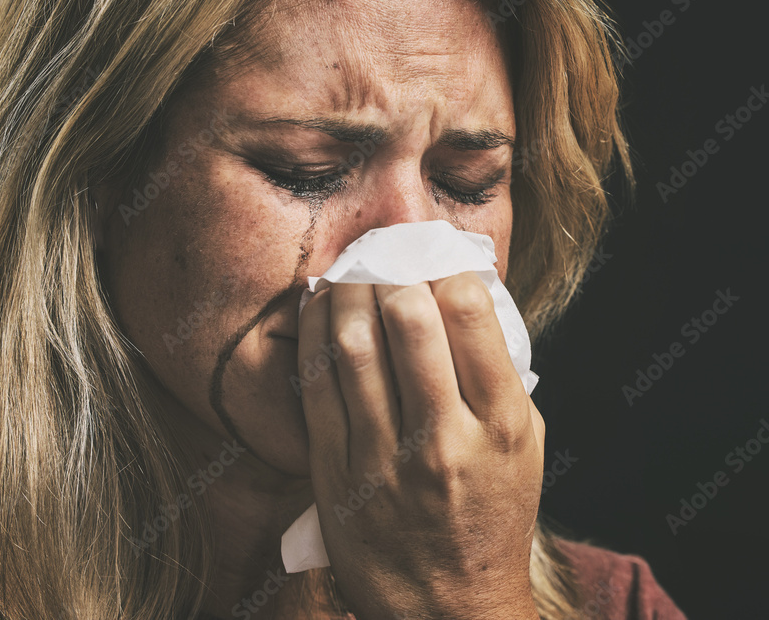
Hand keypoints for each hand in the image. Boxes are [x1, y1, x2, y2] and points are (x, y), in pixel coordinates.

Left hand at [297, 273, 543, 619]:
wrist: (448, 608)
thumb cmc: (489, 514)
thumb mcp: (524, 443)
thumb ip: (497, 372)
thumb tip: (456, 292)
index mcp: (502, 424)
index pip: (469, 312)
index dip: (444, 268)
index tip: (431, 259)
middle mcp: (443, 437)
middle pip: (404, 318)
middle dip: (389, 269)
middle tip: (383, 255)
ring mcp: (385, 456)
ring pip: (352, 343)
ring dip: (346, 291)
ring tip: (350, 273)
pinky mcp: (336, 470)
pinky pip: (315, 382)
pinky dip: (315, 332)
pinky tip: (320, 309)